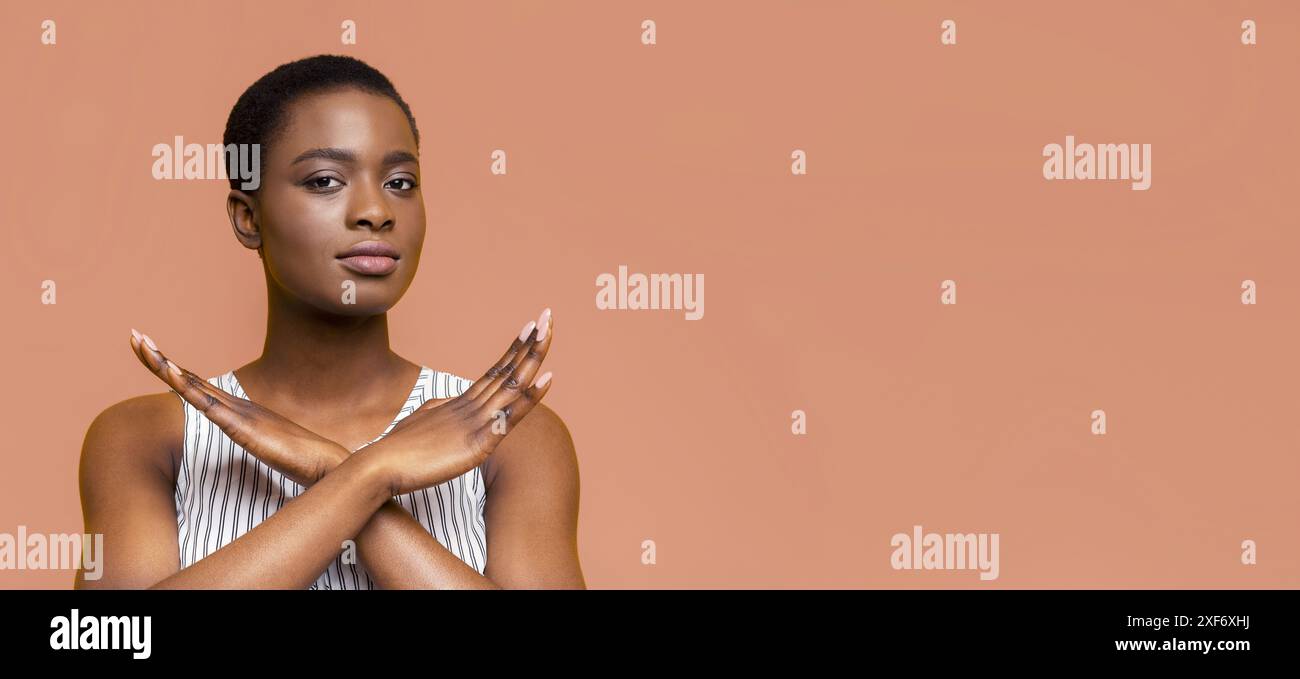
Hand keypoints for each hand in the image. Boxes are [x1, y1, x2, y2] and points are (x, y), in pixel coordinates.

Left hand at [128, 329, 347, 485]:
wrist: (328, 466)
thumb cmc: (302, 462)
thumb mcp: (268, 449)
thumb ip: (256, 442)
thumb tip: (248, 445)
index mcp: (238, 410)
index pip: (197, 386)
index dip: (172, 369)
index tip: (150, 352)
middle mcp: (236, 404)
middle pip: (188, 377)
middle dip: (159, 357)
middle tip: (134, 335)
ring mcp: (239, 414)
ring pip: (193, 385)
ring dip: (164, 364)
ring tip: (141, 344)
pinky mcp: (243, 428)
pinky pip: (208, 405)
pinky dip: (187, 386)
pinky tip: (170, 373)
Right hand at [369, 308, 554, 496]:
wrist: (378, 466)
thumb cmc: (397, 449)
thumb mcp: (423, 423)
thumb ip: (440, 410)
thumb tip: (449, 404)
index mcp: (461, 403)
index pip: (495, 371)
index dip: (515, 350)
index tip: (530, 328)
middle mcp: (471, 405)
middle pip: (508, 369)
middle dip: (530, 343)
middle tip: (547, 315)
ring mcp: (476, 420)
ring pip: (512, 384)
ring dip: (534, 356)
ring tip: (548, 330)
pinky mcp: (479, 441)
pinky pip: (511, 415)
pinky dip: (531, 396)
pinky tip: (548, 377)